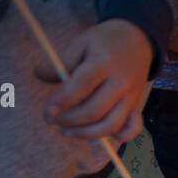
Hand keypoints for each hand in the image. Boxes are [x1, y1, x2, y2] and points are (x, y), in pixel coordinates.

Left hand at [38, 19, 152, 141]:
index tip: (48, 111)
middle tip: (50, 120)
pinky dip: (119, 137)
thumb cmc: (105, 41)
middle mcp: (120, 83)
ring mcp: (130, 97)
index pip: (83, 85)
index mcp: (105, 63)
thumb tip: (39, 75)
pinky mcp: (135, 106)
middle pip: (95, 110)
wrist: (138, 41)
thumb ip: (63, 61)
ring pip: (111, 125)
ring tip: (67, 132)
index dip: (64, 101)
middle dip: (70, 120)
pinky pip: (132, 129)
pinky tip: (101, 136)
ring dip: (87, 134)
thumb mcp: (82, 42)